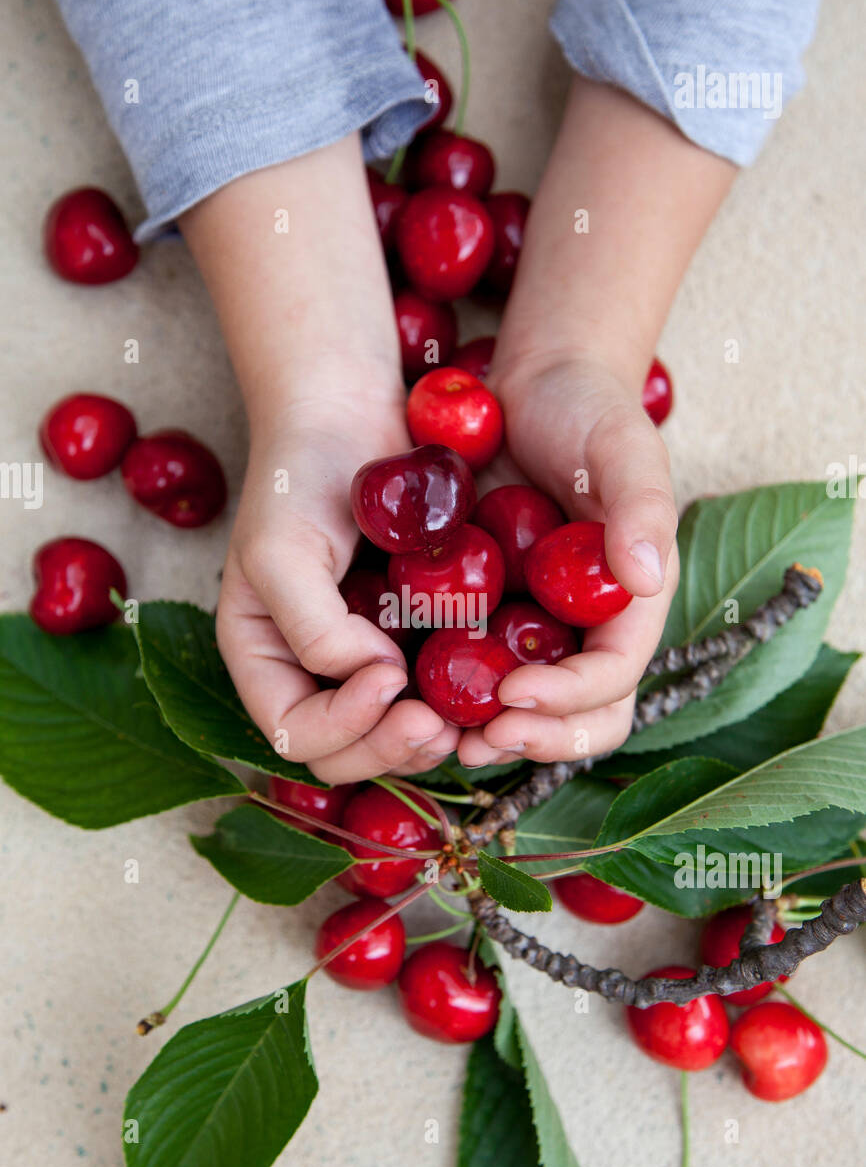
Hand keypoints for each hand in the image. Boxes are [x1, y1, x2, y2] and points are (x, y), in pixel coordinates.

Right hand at [181, 141, 460, 782]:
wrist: (348, 413)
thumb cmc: (300, 476)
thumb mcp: (282, 550)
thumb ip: (312, 628)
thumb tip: (376, 681)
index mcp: (265, 660)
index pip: (294, 734)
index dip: (342, 726)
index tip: (390, 679)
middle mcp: (310, 673)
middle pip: (343, 754)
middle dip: (391, 748)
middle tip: (440, 724)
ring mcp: (362, 659)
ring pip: (393, 735)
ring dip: (429, 738)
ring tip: (469, 716)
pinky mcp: (413, 639)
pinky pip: (433, 693)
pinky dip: (457, 701)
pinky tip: (493, 685)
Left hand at [453, 76, 733, 766]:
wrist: (529, 391)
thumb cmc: (587, 411)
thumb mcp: (621, 446)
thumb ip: (640, 507)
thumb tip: (645, 578)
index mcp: (631, 601)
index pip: (614, 675)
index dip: (570, 697)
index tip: (515, 691)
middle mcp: (591, 629)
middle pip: (585, 718)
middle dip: (539, 739)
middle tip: (484, 738)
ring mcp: (543, 629)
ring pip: (534, 713)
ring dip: (497, 735)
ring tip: (450, 738)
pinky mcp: (494, 619)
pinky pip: (482, 676)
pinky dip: (459, 698)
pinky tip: (418, 699)